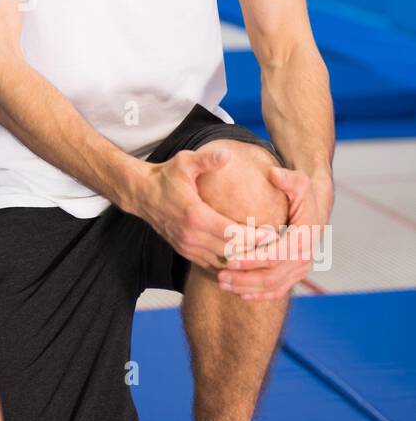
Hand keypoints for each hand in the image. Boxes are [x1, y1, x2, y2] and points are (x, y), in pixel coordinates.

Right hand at [136, 145, 277, 272]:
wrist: (142, 195)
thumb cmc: (167, 176)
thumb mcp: (185, 162)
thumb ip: (207, 159)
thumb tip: (227, 154)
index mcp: (194, 215)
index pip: (230, 232)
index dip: (253, 236)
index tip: (273, 234)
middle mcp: (191, 236)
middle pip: (230, 252)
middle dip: (254, 252)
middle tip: (277, 247)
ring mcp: (187, 247)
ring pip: (223, 263)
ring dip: (243, 262)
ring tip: (266, 256)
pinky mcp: (186, 253)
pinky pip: (212, 266)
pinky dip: (230, 266)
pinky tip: (246, 260)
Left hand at [218, 167, 334, 300]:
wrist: (316, 207)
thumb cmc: (302, 193)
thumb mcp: (298, 181)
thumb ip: (287, 178)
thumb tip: (274, 174)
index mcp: (305, 237)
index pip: (276, 255)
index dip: (252, 259)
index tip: (229, 258)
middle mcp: (305, 256)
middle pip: (273, 277)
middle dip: (245, 278)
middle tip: (220, 276)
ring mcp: (301, 268)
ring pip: (273, 287)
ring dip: (247, 287)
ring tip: (222, 283)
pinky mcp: (295, 274)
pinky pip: (277, 291)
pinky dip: (258, 294)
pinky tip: (238, 291)